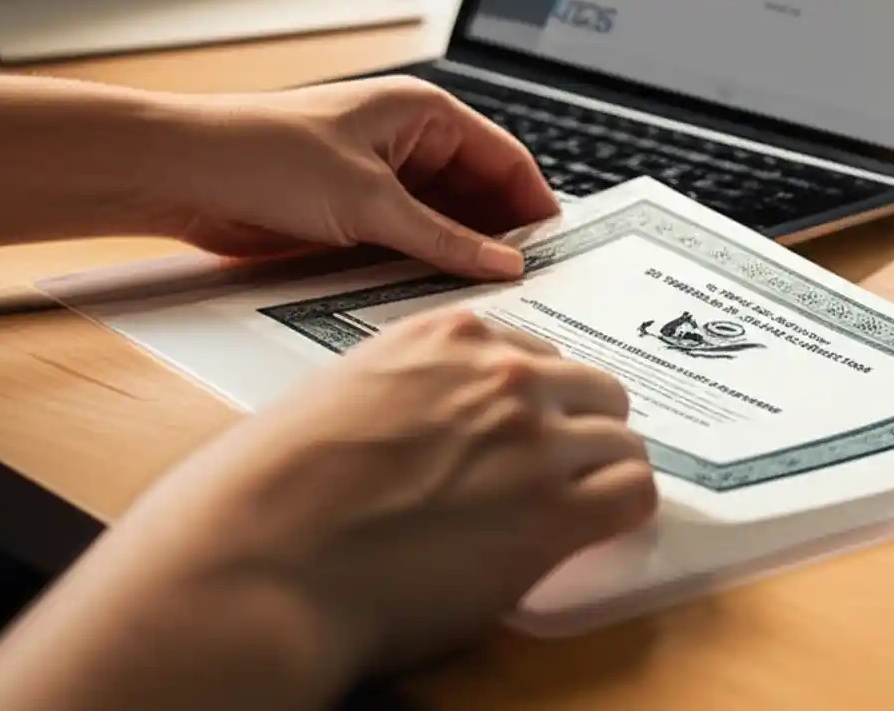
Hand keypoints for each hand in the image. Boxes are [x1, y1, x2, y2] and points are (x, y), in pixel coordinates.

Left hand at [0, 74, 555, 278]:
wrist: (184, 176)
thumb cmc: (264, 155)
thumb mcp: (370, 202)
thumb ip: (444, 238)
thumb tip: (502, 263)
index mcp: (423, 113)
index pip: (504, 159)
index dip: (534, 205)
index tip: (556, 251)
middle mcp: (408, 144)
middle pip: (480, 194)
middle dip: (501, 236)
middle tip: (524, 286)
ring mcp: (383, 182)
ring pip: (446, 223)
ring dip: (462, 256)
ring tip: (487, 299)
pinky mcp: (357, 216)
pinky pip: (410, 244)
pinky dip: (427, 267)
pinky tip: (440, 295)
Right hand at [146, 308, 656, 669]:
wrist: (260, 556)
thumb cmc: (273, 490)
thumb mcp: (344, 395)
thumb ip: (415, 392)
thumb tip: (444, 429)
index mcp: (447, 336)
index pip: (536, 355)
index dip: (538, 404)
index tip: (531, 434)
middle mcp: (502, 374)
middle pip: (594, 390)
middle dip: (580, 432)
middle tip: (557, 477)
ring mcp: (534, 438)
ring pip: (621, 442)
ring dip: (601, 476)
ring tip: (571, 513)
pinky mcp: (553, 512)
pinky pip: (633, 494)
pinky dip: (621, 513)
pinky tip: (589, 534)